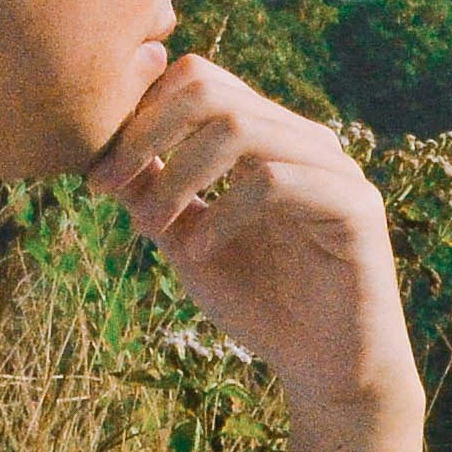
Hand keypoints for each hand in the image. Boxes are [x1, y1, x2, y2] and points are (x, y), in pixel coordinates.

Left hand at [84, 56, 419, 415]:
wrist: (327, 372)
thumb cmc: (259, 303)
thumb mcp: (184, 239)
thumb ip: (151, 190)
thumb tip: (96, 143)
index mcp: (266, 137)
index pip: (197, 79)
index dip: (137, 114)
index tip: (97, 172)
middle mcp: (301, 139)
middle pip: (210, 90)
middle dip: (146, 135)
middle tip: (106, 186)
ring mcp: (333, 166)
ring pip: (238, 129)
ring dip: (177, 177)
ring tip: (149, 228)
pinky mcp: (355, 205)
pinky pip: (274, 181)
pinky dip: (221, 214)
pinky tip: (197, 252)